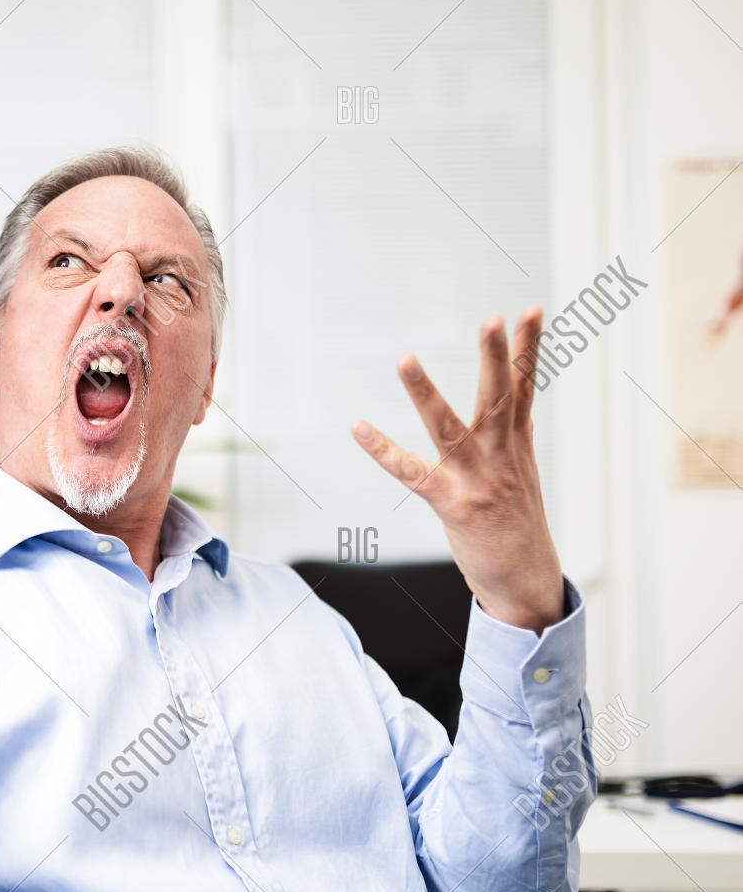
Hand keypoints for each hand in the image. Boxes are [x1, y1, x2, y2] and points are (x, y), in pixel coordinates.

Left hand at [349, 307, 565, 634]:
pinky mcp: (453, 506)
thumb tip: (522, 415)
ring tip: (406, 358)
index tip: (532, 309)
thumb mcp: (523, 478)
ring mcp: (477, 480)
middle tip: (493, 318)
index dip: (529, 348)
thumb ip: (517, 442)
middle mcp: (501, 457)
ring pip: (450, 427)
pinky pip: (411, 473)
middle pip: (500, 397)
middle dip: (498, 357)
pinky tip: (358, 428)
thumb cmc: (519, 528)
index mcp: (517, 446)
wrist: (528, 582)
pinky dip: (382, 450)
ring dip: (425, 392)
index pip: (525, 387)